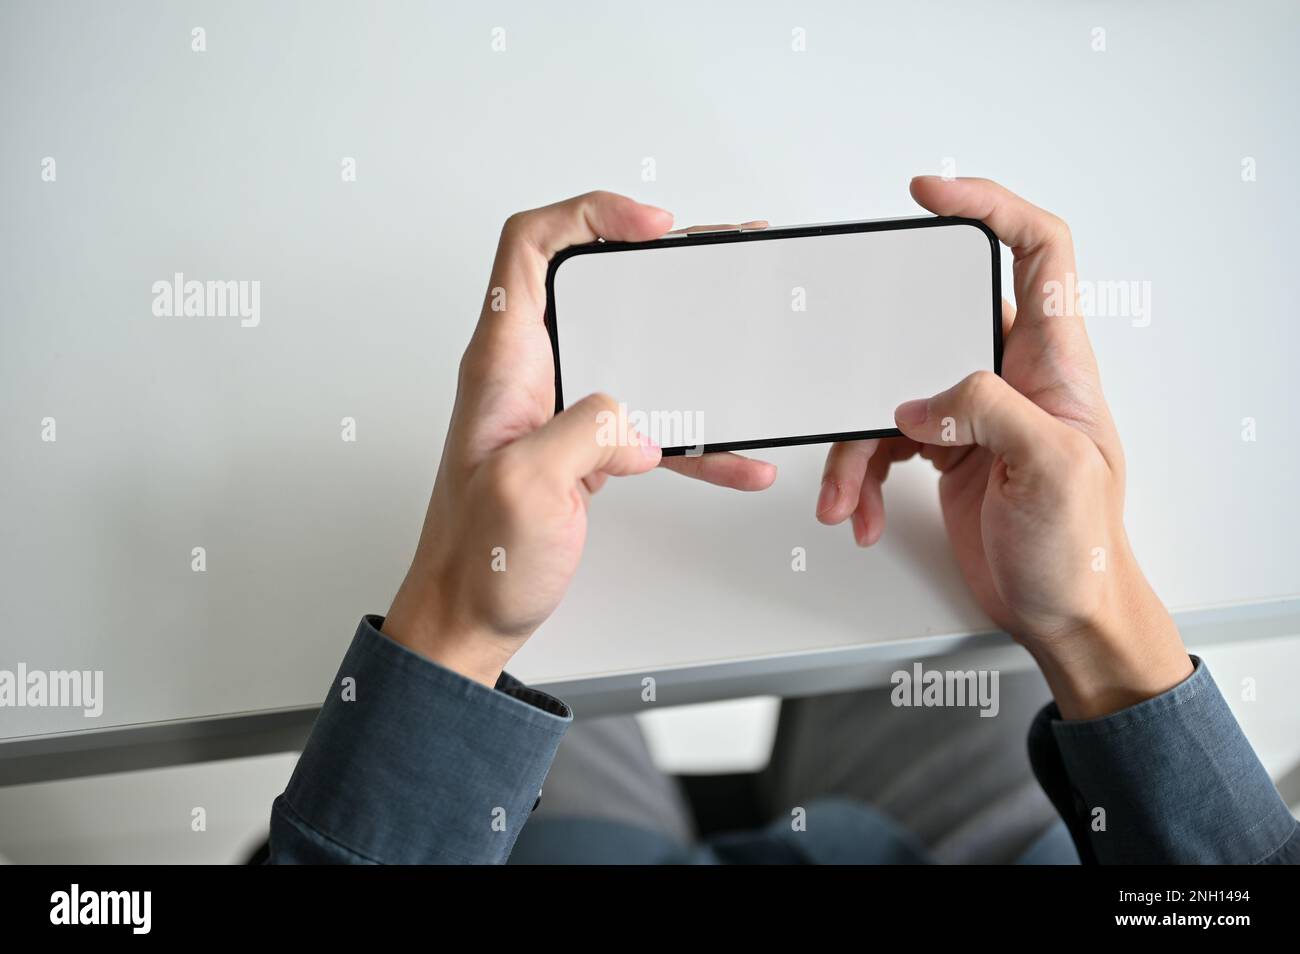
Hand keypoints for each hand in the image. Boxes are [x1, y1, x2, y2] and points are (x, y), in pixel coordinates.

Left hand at [382, 192, 775, 684]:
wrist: (468, 620)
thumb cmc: (474, 561)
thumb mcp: (524, 485)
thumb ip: (585, 430)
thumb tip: (634, 420)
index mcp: (502, 363)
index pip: (530, 246)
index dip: (590, 214)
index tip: (653, 224)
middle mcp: (528, 373)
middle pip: (594, 283)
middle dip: (657, 263)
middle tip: (712, 255)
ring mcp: (557, 409)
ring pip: (630, 348)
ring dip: (685, 339)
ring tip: (738, 322)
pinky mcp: (582, 448)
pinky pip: (648, 424)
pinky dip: (692, 437)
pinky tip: (734, 458)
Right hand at [818, 177, 1189, 718]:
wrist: (1062, 614)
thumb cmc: (1081, 549)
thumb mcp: (1054, 469)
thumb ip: (991, 413)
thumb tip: (923, 399)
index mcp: (1053, 362)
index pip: (1037, 251)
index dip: (990, 206)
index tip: (932, 194)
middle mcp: (1010, 378)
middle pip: (930, 323)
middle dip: (878, 347)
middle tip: (844, 355)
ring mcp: (973, 417)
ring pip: (891, 393)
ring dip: (855, 444)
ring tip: (843, 492)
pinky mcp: (944, 453)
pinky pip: (882, 443)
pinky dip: (859, 476)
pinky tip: (857, 509)